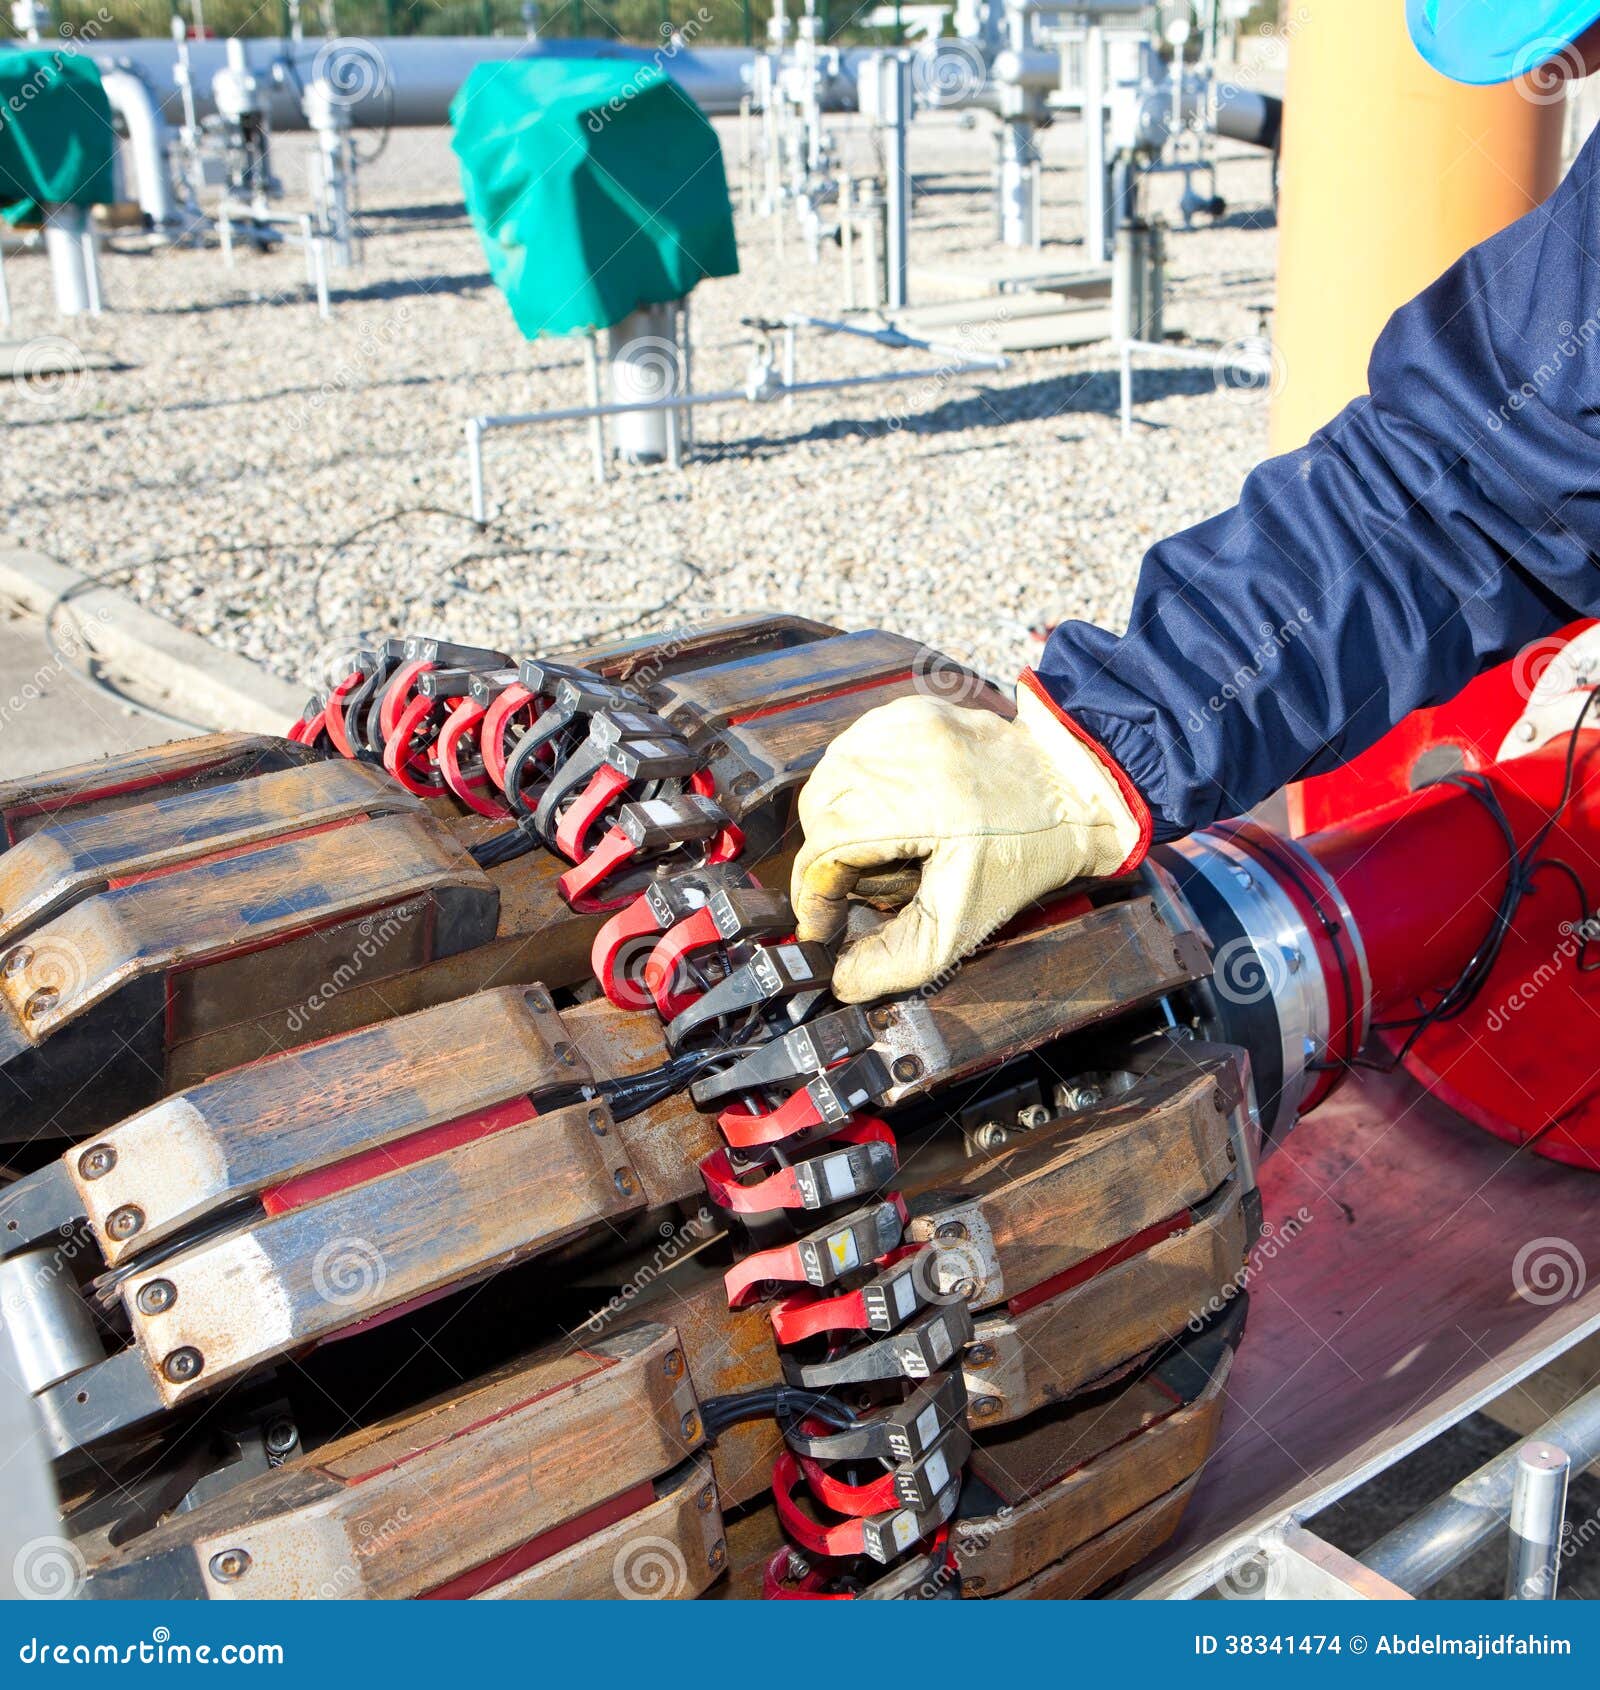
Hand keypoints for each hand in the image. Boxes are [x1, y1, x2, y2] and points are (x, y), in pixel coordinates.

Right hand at [791, 677, 1148, 1001]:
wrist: (1072, 790)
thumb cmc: (1022, 854)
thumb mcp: (964, 921)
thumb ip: (898, 958)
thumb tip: (841, 980)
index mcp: (917, 803)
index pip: (825, 852)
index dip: (815, 900)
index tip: (822, 930)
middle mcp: (901, 752)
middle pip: (819, 818)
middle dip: (839, 860)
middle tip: (887, 878)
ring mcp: (900, 721)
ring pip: (829, 783)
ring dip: (845, 823)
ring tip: (898, 842)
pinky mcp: (906, 709)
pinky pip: (851, 753)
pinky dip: (860, 787)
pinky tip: (899, 807)